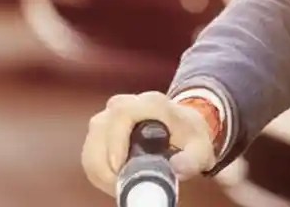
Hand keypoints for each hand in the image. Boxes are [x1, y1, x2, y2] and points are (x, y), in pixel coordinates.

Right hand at [81, 91, 217, 196]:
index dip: (116, 142)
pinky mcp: (100, 127)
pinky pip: (88, 150)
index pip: (122, 114)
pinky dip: (96, 169)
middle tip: (119, 186)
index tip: (120, 168)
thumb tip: (177, 167)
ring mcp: (108, 114)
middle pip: (100, 129)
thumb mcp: (200, 150)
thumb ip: (192, 160)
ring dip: (98, 169)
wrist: (184, 127)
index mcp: (151, 103)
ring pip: (90, 141)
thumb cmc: (190, 137)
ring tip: (119, 186)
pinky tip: (112, 181)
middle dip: (104, 163)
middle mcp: (125, 103)